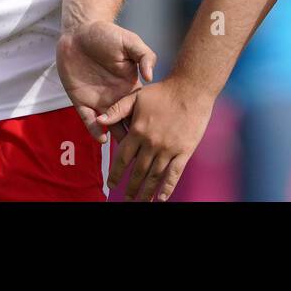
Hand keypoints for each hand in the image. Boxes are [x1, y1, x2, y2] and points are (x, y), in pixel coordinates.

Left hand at [56, 21, 155, 142]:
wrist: (80, 31)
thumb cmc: (107, 34)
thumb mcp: (130, 42)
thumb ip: (145, 56)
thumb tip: (150, 77)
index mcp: (130, 85)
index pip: (140, 108)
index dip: (147, 121)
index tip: (157, 135)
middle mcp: (116, 97)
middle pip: (126, 122)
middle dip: (134, 138)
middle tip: (142, 153)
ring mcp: (98, 100)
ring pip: (109, 125)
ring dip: (115, 138)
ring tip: (124, 153)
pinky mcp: (80, 101)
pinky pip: (88, 120)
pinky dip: (95, 130)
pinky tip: (102, 138)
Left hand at [99, 76, 213, 201]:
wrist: (191, 88)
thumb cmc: (163, 91)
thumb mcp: (137, 96)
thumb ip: (117, 109)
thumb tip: (99, 120)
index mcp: (138, 131)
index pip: (123, 158)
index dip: (116, 173)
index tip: (111, 184)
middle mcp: (151, 143)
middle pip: (138, 171)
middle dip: (131, 187)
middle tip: (126, 199)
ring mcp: (168, 148)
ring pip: (154, 175)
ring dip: (146, 191)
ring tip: (141, 202)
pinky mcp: (184, 150)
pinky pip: (174, 173)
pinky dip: (167, 188)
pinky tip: (161, 198)